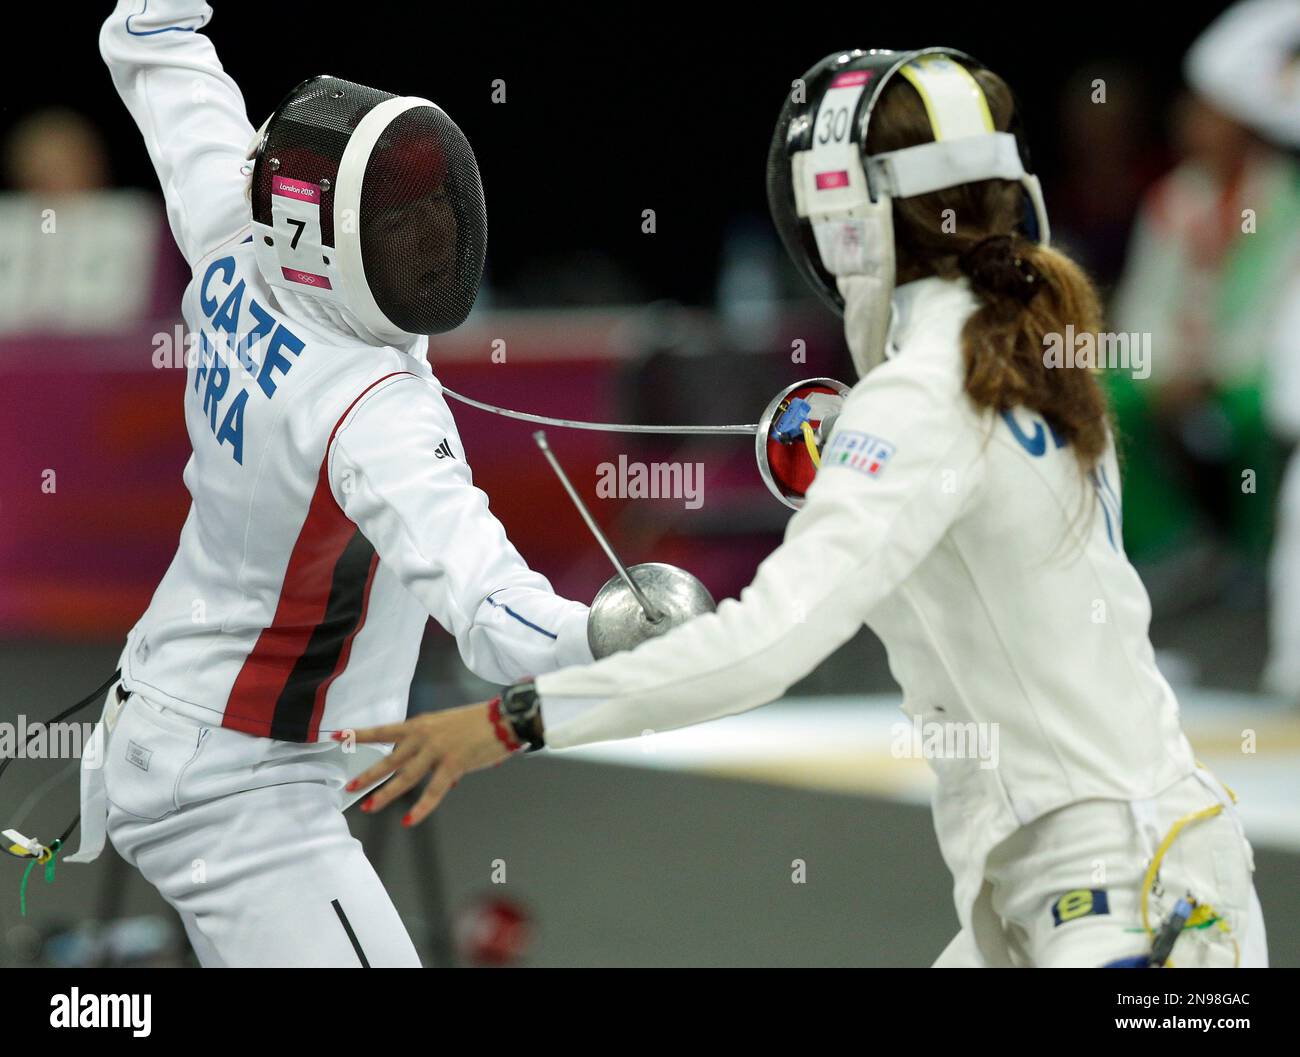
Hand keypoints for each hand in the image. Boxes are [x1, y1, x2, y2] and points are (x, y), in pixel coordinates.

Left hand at [337, 700, 514, 826]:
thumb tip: (439, 778)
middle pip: (390, 759)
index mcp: (421, 724)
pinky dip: (421, 807)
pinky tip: (409, 819)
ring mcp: (437, 751)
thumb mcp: (448, 726)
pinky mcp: (453, 765)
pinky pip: (433, 791)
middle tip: (350, 787)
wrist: (504, 718)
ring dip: (386, 793)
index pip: (385, 730)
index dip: (361, 734)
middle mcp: (424, 737)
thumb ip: (436, 748)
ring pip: (405, 777)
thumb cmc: (480, 722)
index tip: (339, 735)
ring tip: (369, 807)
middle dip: (368, 775)